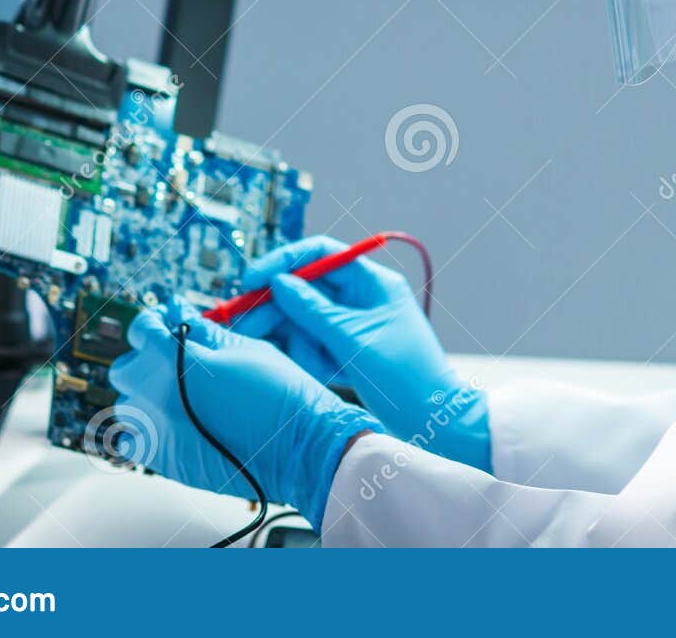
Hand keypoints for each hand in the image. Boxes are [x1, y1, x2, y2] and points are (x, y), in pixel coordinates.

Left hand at [108, 300, 380, 526]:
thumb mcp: (245, 348)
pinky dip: (142, 432)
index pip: (141, 328)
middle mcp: (153, 395)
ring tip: (177, 393)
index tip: (170, 322)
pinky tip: (169, 425)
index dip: (157, 320)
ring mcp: (154, 432)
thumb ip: (203, 330)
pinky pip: (130, 442)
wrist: (299, 447)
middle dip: (146, 358)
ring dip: (144, 394)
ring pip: (126, 405)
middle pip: (125, 368)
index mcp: (173, 360)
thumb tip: (179, 311)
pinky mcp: (163, 461)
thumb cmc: (280, 392)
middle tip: (176, 358)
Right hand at [232, 235, 490, 471]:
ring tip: (312, 364)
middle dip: (277, 310)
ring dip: (298, 342)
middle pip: (306, 290)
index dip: (284, 262)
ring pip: (305, 323)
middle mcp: (362, 298)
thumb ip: (312, 310)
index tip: (252, 280)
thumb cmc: (403, 374)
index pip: (321, 255)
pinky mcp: (347, 352)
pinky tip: (323, 373)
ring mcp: (353, 326)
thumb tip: (278, 281)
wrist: (431, 421)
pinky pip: (315, 347)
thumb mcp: (352, 339)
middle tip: (243, 326)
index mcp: (372, 282)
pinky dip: (311, 359)